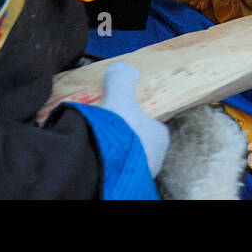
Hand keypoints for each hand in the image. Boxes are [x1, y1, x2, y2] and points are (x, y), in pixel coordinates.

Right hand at [97, 62, 168, 177]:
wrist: (100, 167)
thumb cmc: (117, 131)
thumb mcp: (119, 96)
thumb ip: (122, 78)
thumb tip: (123, 67)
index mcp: (160, 137)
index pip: (155, 124)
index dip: (141, 116)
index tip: (125, 111)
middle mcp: (154, 158)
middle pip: (140, 140)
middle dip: (125, 133)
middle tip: (107, 125)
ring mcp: (138, 173)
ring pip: (127, 156)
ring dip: (114, 148)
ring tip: (96, 138)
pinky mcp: (120, 183)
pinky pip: (114, 168)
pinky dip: (104, 160)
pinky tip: (91, 153)